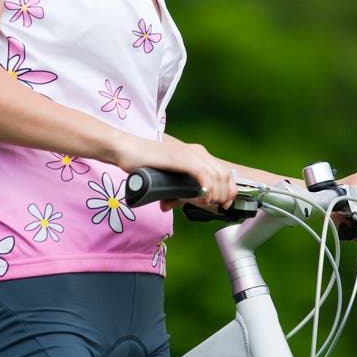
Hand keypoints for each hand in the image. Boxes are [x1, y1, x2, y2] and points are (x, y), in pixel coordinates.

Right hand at [118, 135, 237, 209]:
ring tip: (206, 203)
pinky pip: (202, 173)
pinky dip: (207, 187)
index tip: (225, 204)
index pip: (224, 172)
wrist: (126, 150)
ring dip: (217, 193)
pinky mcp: (180, 158)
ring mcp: (189, 153)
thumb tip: (168, 206)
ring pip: (217, 174)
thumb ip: (169, 192)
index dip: (230, 190)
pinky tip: (202, 197)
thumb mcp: (163, 181)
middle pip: (224, 174)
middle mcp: (196, 152)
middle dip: (225, 194)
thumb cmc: (143, 163)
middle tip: (216, 207)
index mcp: (196, 155)